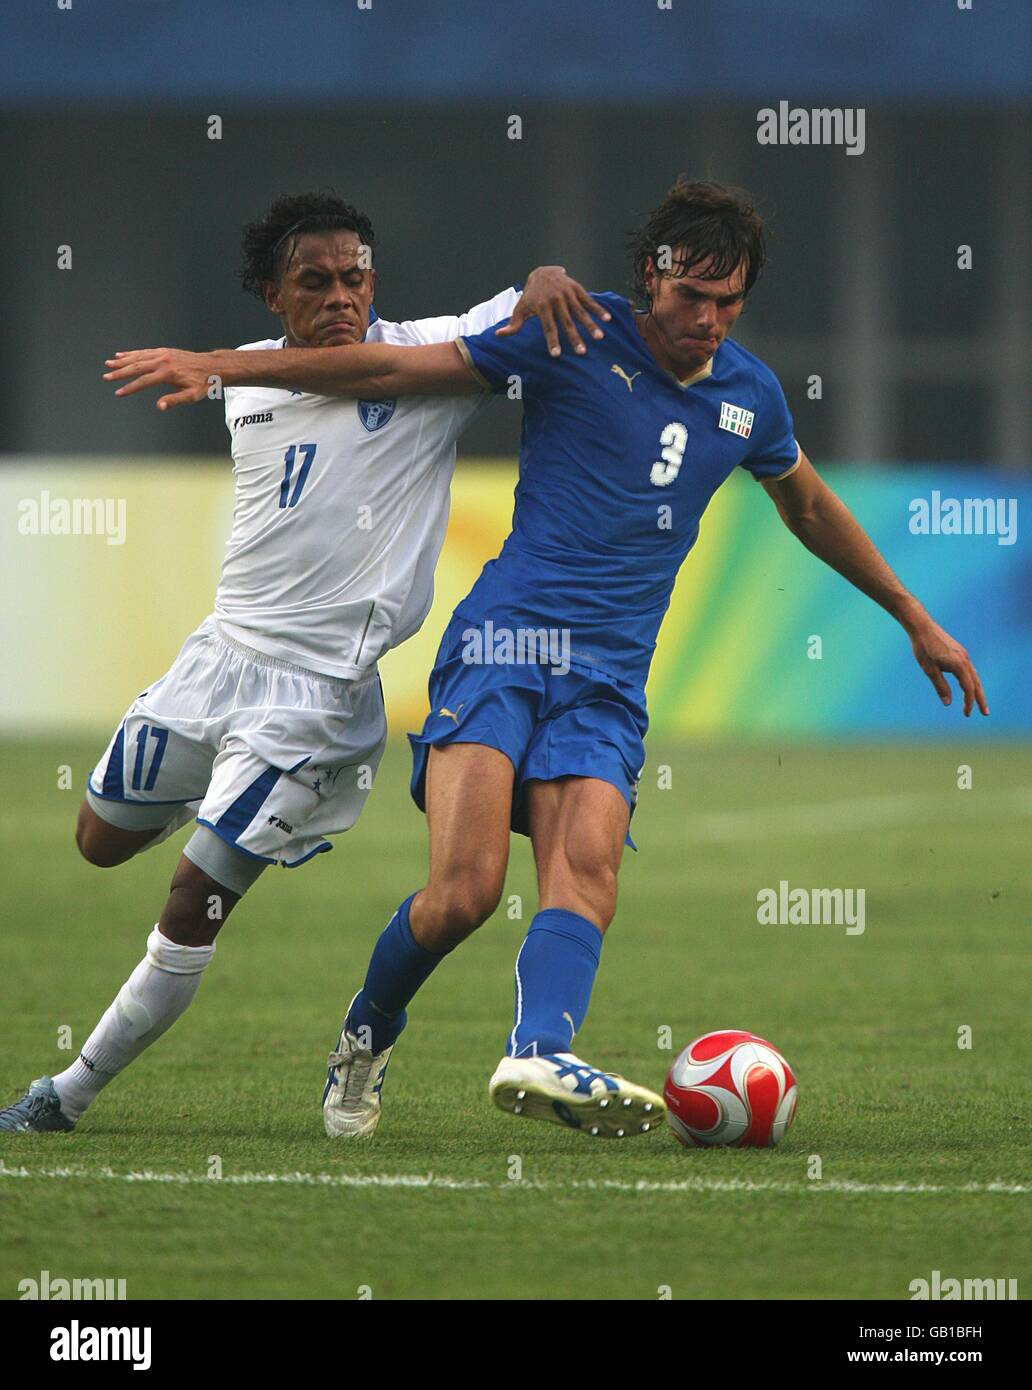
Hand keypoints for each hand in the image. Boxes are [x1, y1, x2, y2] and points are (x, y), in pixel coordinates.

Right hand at [103, 348, 221, 409]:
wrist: (212, 366)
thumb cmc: (202, 383)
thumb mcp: (192, 396)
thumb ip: (175, 400)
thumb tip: (159, 406)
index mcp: (168, 373)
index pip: (143, 381)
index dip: (129, 388)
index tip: (118, 393)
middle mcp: (163, 361)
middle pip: (136, 367)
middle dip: (120, 373)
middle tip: (105, 377)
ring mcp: (162, 354)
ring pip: (138, 357)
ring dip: (122, 361)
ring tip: (108, 364)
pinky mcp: (164, 351)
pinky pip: (144, 352)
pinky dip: (132, 353)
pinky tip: (121, 355)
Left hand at [496, 265, 609, 356]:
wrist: (541, 272)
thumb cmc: (530, 296)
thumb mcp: (521, 308)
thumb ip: (513, 324)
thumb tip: (499, 335)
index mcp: (542, 307)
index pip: (548, 327)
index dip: (552, 341)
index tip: (557, 355)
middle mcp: (556, 300)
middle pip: (566, 322)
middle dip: (574, 337)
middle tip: (582, 353)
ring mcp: (567, 294)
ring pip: (580, 312)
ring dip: (590, 325)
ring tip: (599, 338)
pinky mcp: (576, 288)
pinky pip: (588, 300)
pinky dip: (598, 309)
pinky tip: (608, 319)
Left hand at [908, 615, 987, 716]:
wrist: (922, 627)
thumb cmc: (923, 648)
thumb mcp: (930, 670)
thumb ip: (941, 686)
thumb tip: (948, 703)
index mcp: (959, 665)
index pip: (968, 689)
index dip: (968, 703)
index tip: (966, 714)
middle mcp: (965, 660)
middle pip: (976, 683)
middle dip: (980, 699)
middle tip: (985, 713)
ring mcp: (964, 655)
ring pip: (974, 676)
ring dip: (976, 690)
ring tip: (978, 702)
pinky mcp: (959, 652)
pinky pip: (969, 670)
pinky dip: (971, 680)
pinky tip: (967, 686)